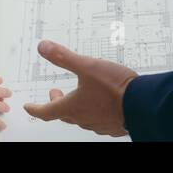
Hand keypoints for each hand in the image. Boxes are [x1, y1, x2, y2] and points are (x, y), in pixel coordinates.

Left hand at [22, 40, 137, 136]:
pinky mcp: (113, 125)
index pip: (46, 111)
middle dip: (56, 103)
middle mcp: (83, 118)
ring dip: (75, 107)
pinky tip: (100, 105)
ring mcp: (99, 124)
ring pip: (81, 118)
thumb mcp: (87, 66)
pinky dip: (93, 112)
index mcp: (73, 106)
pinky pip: (98, 121)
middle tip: (55, 94)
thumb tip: (43, 47)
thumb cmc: (115, 88)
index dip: (35, 108)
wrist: (143, 104)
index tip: (29, 107)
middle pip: (63, 114)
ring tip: (79, 96)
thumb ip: (64, 57)